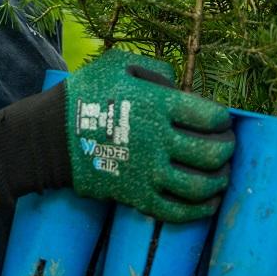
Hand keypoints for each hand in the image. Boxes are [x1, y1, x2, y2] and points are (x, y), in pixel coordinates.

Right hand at [0, 49, 234, 223]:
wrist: (51, 136)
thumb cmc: (85, 94)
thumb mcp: (117, 64)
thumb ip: (155, 70)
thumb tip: (180, 86)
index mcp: (158, 105)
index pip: (210, 117)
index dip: (222, 120)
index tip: (220, 121)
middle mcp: (159, 140)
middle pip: (211, 154)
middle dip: (226, 152)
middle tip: (226, 148)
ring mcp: (148, 172)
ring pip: (200, 186)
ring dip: (218, 182)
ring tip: (220, 177)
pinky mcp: (136, 196)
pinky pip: (177, 211)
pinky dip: (198, 210)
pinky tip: (207, 204)